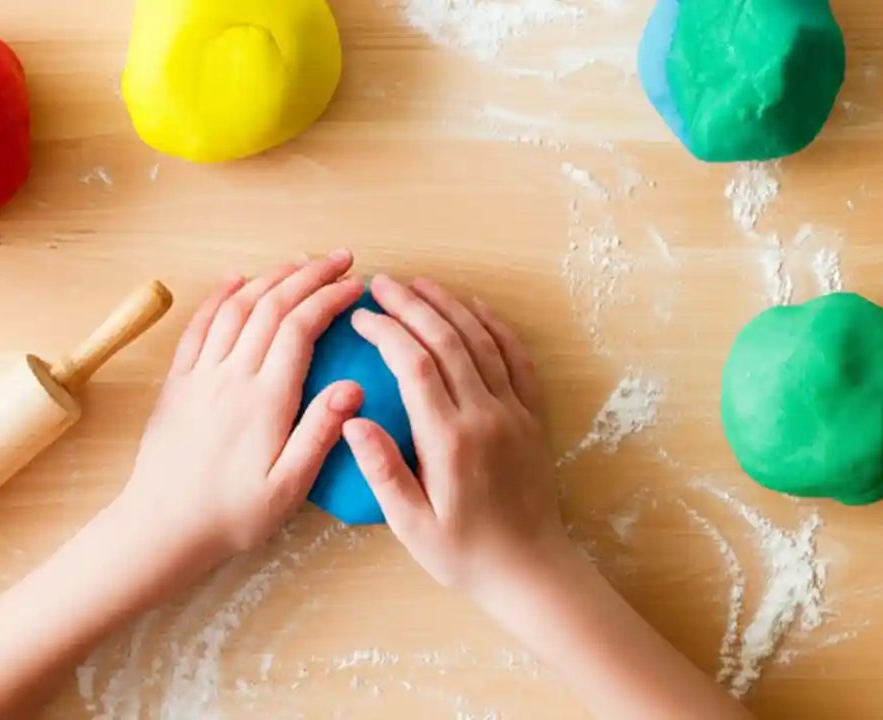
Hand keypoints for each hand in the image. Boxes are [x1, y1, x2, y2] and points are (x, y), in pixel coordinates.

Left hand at [118, 251, 364, 566]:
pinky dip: (220, 296)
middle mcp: (231, 376)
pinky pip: (198, 326)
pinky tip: (237, 280)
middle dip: (309, 274)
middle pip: (272, 305)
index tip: (357, 286)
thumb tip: (353, 387)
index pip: (301, 328)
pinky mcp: (178, 383)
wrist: (162, 529)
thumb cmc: (231, 516)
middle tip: (341, 259)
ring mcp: (200, 375)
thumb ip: (320, 433)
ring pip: (237, 307)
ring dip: (271, 277)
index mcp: (265, 400)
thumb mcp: (288, 487)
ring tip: (301, 262)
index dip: (330, 299)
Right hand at [343, 275, 565, 600]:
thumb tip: (351, 421)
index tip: (361, 316)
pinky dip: (495, 327)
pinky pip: (517, 358)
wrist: (531, 570)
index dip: (387, 332)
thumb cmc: (464, 554)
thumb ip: (382, 471)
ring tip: (420, 284)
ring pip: (482, 341)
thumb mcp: (412, 525)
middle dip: (412, 306)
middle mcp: (486, 416)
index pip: (415, 366)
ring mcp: (514, 413)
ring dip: (450, 306)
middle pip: (448, 341)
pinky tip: (475, 308)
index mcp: (450, 441)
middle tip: (383, 284)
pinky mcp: (531, 417)